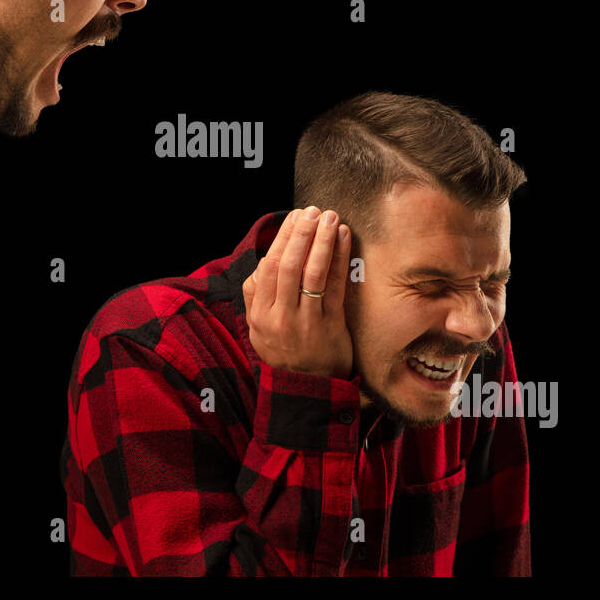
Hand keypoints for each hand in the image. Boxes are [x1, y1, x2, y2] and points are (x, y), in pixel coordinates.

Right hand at [241, 206, 353, 378]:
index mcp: (259, 315)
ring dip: (321, 241)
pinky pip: (336, 286)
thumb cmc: (284, 351)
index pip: (268, 268)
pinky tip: (343, 237)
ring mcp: (306, 322)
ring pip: (312, 273)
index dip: (281, 239)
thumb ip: (255, 296)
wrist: (307, 388)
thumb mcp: (258, 328)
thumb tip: (263, 260)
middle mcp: (280, 317)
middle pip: (289, 266)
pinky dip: (339, 259)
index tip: (293, 218)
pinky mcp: (331, 326)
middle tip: (311, 211)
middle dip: (300, 234)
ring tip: (329, 217)